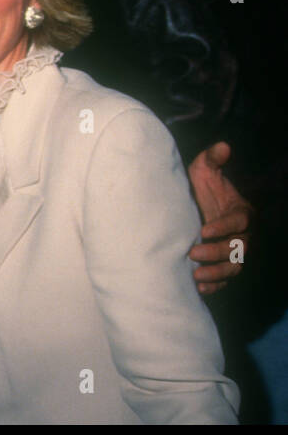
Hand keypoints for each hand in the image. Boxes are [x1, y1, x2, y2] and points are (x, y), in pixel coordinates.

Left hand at [187, 141, 252, 294]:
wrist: (196, 207)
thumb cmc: (201, 187)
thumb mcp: (205, 171)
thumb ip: (213, 159)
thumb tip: (223, 145)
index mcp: (241, 212)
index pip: (238, 221)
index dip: (223, 226)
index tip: (204, 230)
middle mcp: (242, 235)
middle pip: (237, 248)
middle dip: (216, 252)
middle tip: (193, 252)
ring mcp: (235, 252)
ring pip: (233, 267)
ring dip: (216, 273)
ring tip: (196, 276)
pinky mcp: (225, 265)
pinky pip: (225, 279)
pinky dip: (214, 285)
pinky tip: (198, 289)